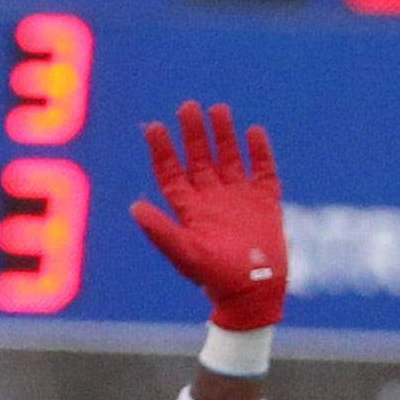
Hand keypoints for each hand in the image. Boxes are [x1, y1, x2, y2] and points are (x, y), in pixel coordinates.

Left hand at [130, 101, 286, 330]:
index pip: (171, 174)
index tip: (154, 127)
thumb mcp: (186, 254)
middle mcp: (212, 199)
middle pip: (199, 159)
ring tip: (218, 109)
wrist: (254, 293)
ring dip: (223, 135)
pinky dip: (259, 151)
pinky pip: (263, 169)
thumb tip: (134, 208)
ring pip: (229, 158)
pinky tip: (254, 132)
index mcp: (190, 210)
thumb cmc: (216, 278)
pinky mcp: (265, 201)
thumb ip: (162, 231)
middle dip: (192, 134)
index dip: (162, 150)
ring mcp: (239, 198)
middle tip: (187, 106)